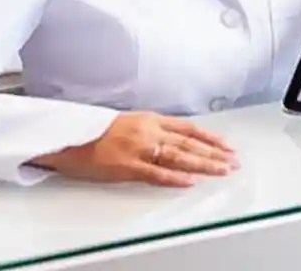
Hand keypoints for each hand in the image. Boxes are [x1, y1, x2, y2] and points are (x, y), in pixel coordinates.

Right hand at [30, 111, 239, 187]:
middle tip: (233, 162)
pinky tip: (191, 181)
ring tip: (221, 171)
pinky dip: (175, 177)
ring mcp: (138, 148)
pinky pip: (155, 173)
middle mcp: (148, 131)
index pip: (189, 128)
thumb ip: (154, 129)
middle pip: (189, 143)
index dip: (211, 137)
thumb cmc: (95, 130)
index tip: (228, 145)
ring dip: (203, 165)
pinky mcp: (126, 166)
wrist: (67, 135)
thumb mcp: (129, 121)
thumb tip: (177, 140)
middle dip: (214, 153)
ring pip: (178, 157)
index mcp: (150, 119)